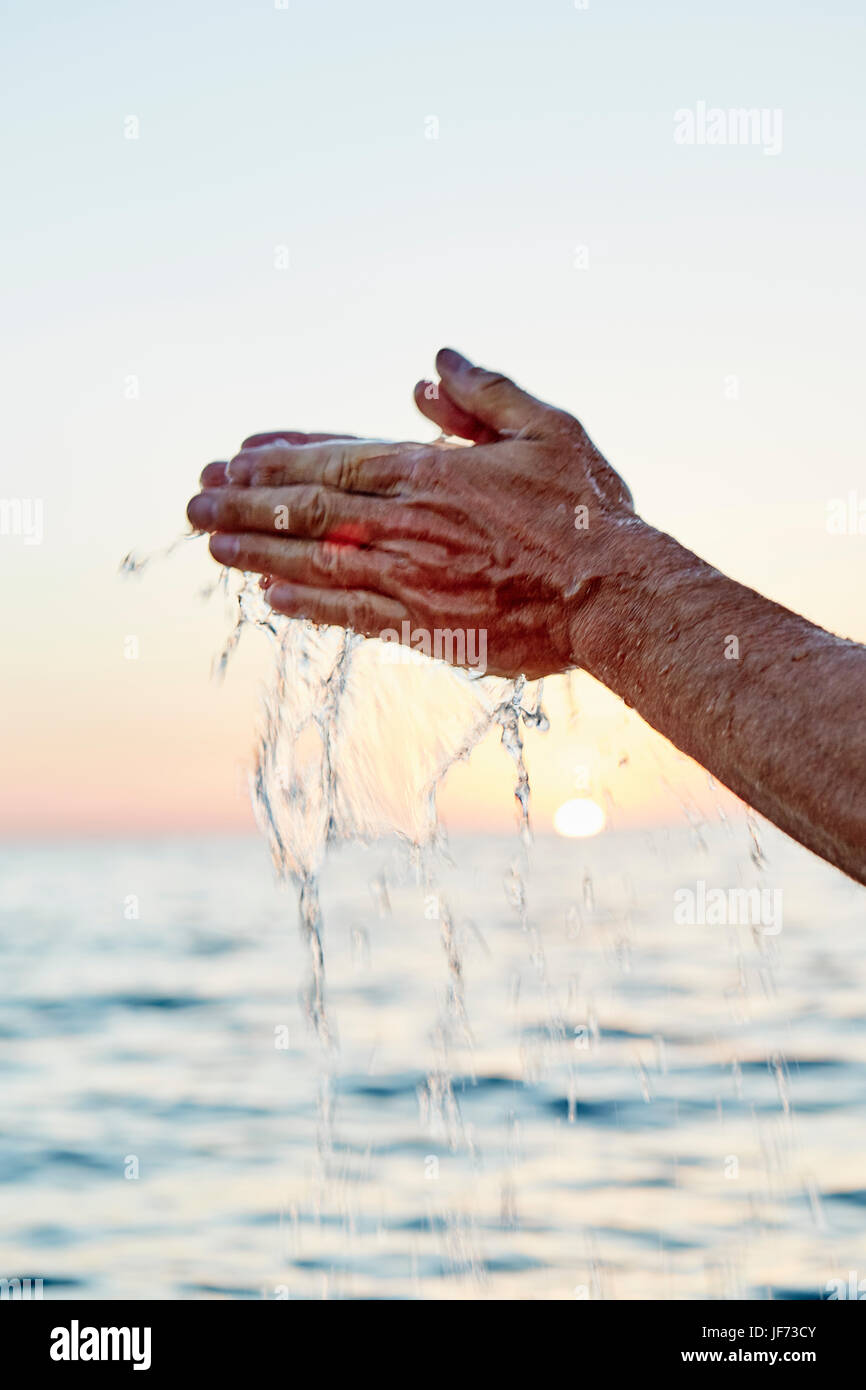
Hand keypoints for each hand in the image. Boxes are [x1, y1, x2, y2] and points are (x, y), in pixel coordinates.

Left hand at [186, 349, 642, 679]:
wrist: (615, 599)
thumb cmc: (587, 513)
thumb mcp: (546, 428)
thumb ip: (483, 395)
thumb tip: (430, 367)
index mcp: (431, 471)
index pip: (333, 460)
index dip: (276, 458)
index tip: (233, 456)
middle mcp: (408, 524)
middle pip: (305, 510)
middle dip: (243, 503)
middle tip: (195, 499)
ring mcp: (411, 579)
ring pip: (313, 562)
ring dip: (255, 553)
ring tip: (210, 545)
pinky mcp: (425, 627)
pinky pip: (350, 615)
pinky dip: (306, 605)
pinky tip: (271, 599)